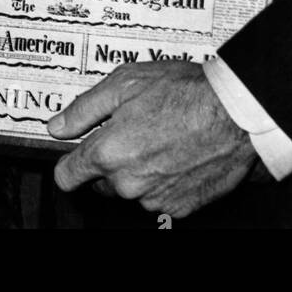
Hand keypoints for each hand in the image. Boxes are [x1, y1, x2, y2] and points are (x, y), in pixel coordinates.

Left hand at [47, 60, 256, 217]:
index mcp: (108, 153)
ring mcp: (154, 199)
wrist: (234, 115)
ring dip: (139, 170)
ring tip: (161, 137)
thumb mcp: (125, 83)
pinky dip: (164, 181)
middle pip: (101, 182)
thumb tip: (57, 126)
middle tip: (132, 130)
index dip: (70, 162)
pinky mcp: (180, 208)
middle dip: (109, 161)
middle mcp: (128, 183)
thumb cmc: (184, 94)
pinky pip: (159, 198)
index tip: (76, 155)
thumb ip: (84, 109)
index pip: (68, 176)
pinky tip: (177, 154)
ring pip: (132, 189)